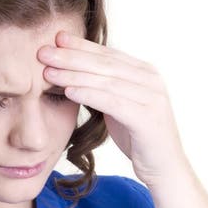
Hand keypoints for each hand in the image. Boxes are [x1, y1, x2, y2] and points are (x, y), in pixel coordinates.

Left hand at [37, 30, 189, 186]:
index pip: (107, 54)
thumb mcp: (120, 108)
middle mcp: (150, 80)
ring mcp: (151, 97)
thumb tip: (77, 75)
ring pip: (106, 81)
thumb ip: (105, 89)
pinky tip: (68, 92)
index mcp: (144, 73)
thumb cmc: (139, 138)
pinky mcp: (147, 118)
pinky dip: (89, 95)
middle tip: (42, 51)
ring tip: (48, 72)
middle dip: (71, 56)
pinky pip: (112, 102)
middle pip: (104, 63)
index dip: (80, 45)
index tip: (55, 38)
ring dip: (74, 75)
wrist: (165, 169)